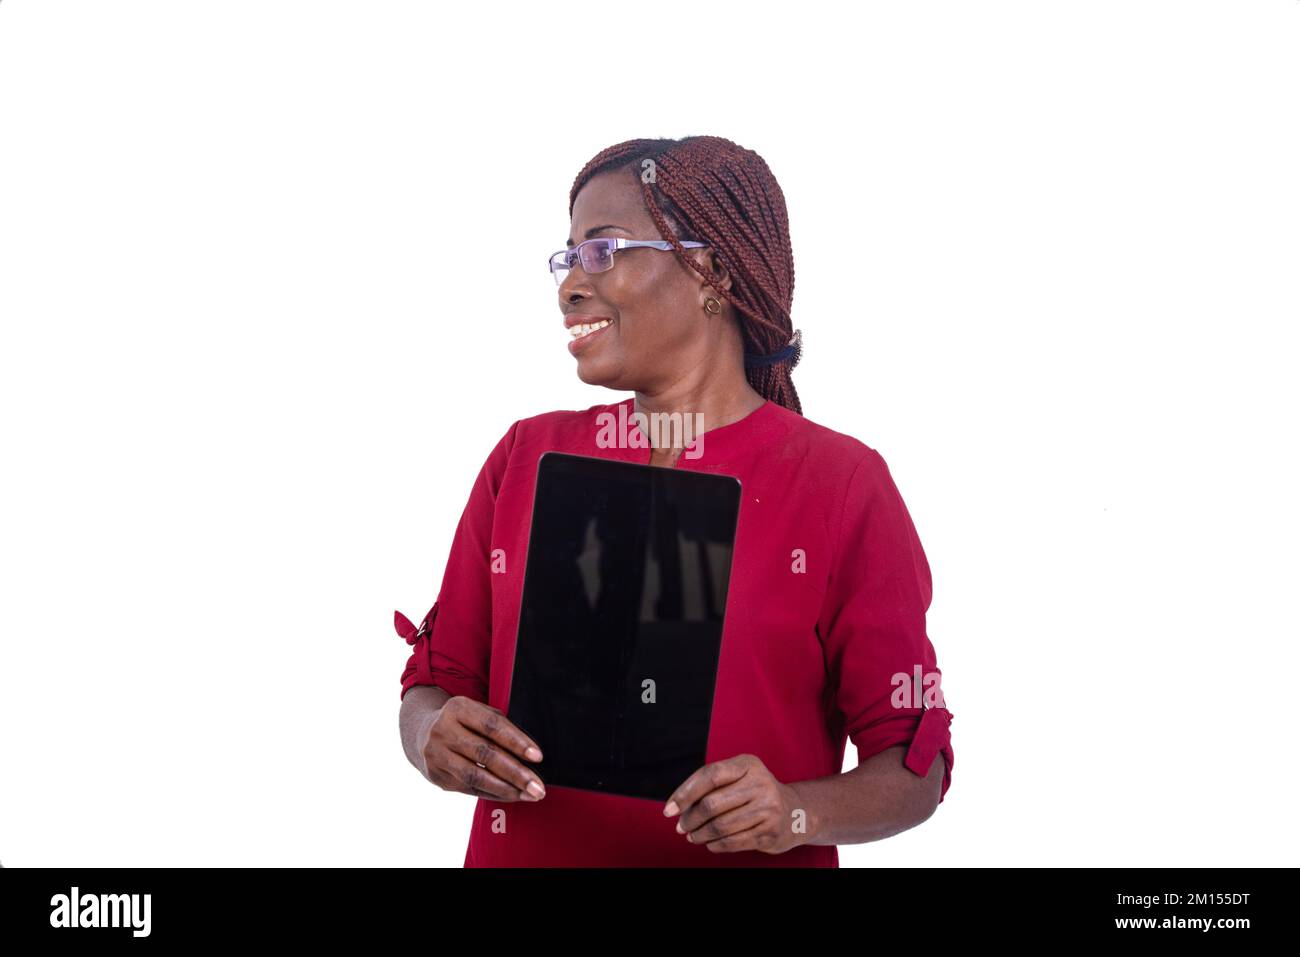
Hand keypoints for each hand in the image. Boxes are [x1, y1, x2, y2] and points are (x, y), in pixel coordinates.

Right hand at [416, 696, 546, 802]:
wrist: (423, 733)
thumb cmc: (465, 722)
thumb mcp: (478, 712)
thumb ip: (500, 725)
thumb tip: (531, 753)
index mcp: (458, 708)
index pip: (492, 725)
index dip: (516, 741)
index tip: (538, 756)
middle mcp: (443, 730)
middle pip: (485, 754)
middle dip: (516, 773)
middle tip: (538, 786)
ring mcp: (437, 755)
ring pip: (475, 775)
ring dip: (506, 788)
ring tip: (529, 795)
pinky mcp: (436, 776)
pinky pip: (469, 788)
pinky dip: (493, 793)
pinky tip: (512, 796)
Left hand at [663, 753, 809, 853]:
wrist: (795, 812)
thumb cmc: (754, 793)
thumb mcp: (739, 777)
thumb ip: (711, 785)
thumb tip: (676, 807)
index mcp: (748, 764)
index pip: (709, 775)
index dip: (685, 793)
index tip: (669, 809)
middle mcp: (761, 784)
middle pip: (712, 804)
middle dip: (690, 818)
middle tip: (681, 827)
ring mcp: (768, 809)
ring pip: (721, 826)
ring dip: (700, 834)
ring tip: (692, 836)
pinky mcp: (770, 832)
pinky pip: (733, 842)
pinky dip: (715, 845)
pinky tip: (709, 843)